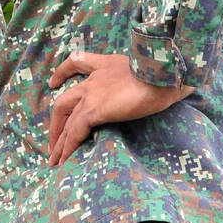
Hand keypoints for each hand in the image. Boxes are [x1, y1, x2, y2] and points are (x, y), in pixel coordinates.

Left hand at [47, 51, 193, 165]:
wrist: (166, 74)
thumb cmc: (169, 74)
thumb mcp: (152, 72)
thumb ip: (146, 81)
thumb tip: (162, 93)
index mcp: (107, 65)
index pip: (78, 62)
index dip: (62, 73)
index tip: (53, 82)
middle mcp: (94, 79)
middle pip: (64, 101)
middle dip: (56, 123)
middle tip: (53, 140)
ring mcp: (91, 95)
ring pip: (66, 120)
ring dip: (59, 141)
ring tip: (54, 159)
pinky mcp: (93, 110)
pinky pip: (74, 132)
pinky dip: (67, 148)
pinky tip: (63, 160)